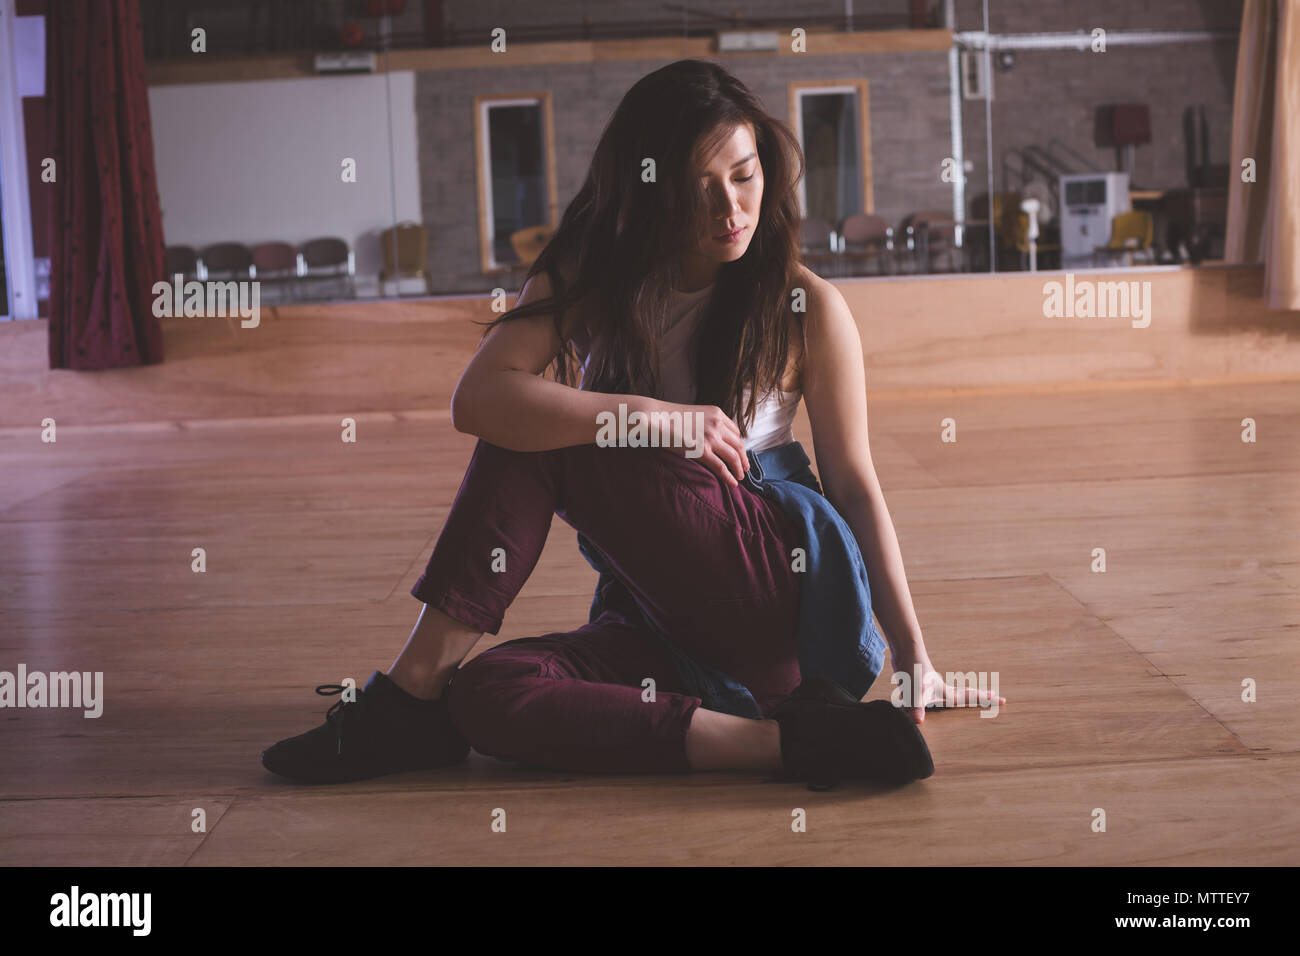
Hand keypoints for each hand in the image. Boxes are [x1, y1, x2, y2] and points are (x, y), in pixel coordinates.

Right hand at [668, 402, 747, 487]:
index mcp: (717, 413)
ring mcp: (711, 438)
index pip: (735, 431)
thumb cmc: (670, 417)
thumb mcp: (695, 414)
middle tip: (745, 468)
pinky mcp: (702, 451)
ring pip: (733, 457)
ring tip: (740, 477)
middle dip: (743, 458)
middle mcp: (717, 424)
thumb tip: (710, 437)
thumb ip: (706, 423)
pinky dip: (729, 477)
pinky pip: (721, 467)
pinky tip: (732, 483)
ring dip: (739, 469)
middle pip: (738, 445)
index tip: (739, 453)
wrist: (656, 417)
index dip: (739, 445)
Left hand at [890, 646, 1005, 724]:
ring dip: (962, 695)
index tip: (1003, 699)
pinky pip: (933, 696)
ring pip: (950, 694)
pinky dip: (938, 697)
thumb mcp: (915, 692)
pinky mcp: (921, 686)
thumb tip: (918, 723)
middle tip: (995, 695)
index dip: (985, 700)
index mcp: (946, 693)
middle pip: (965, 695)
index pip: (970, 698)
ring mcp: (932, 687)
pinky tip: (932, 699)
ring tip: (975, 693)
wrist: (904, 649)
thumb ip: (917, 708)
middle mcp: (942, 690)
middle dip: (979, 697)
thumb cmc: (912, 670)